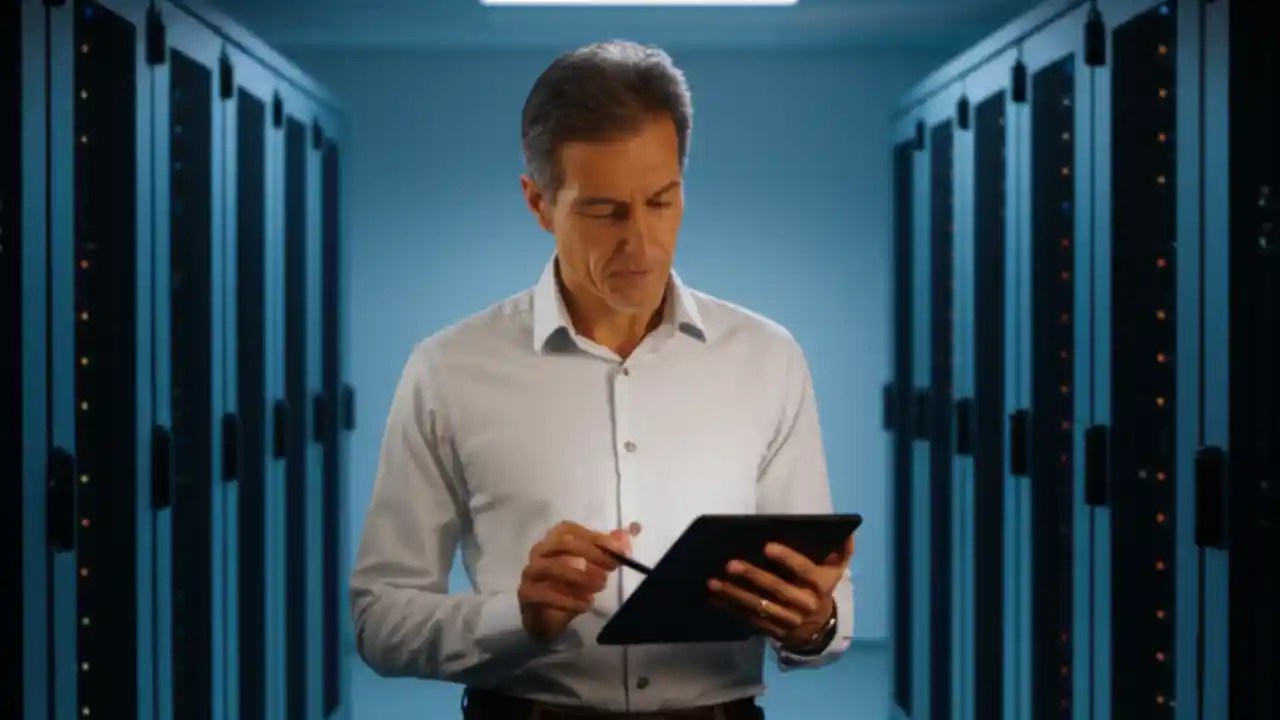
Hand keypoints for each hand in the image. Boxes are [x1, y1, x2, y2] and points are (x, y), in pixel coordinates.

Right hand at [518, 521, 631, 644]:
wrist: (550, 618)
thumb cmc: (571, 586)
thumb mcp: (594, 568)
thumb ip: (609, 550)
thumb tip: (628, 533)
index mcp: (554, 539)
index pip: (571, 530)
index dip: (595, 537)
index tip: (617, 550)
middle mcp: (540, 551)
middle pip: (561, 542)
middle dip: (589, 552)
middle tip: (611, 567)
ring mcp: (530, 572)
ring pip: (551, 567)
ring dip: (579, 576)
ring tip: (600, 586)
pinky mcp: (527, 594)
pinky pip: (544, 593)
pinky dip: (568, 599)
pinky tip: (586, 604)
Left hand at [706, 534, 853, 650]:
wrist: (820, 627)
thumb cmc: (822, 588)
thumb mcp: (837, 570)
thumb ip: (843, 549)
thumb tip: (847, 530)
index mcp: (820, 585)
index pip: (803, 570)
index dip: (787, 559)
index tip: (767, 546)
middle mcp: (805, 603)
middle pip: (776, 589)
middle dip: (752, 576)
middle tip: (730, 564)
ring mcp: (788, 620)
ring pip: (759, 607)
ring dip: (734, 594)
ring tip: (713, 582)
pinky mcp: (773, 631)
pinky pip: (749, 620)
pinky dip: (730, 608)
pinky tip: (713, 598)